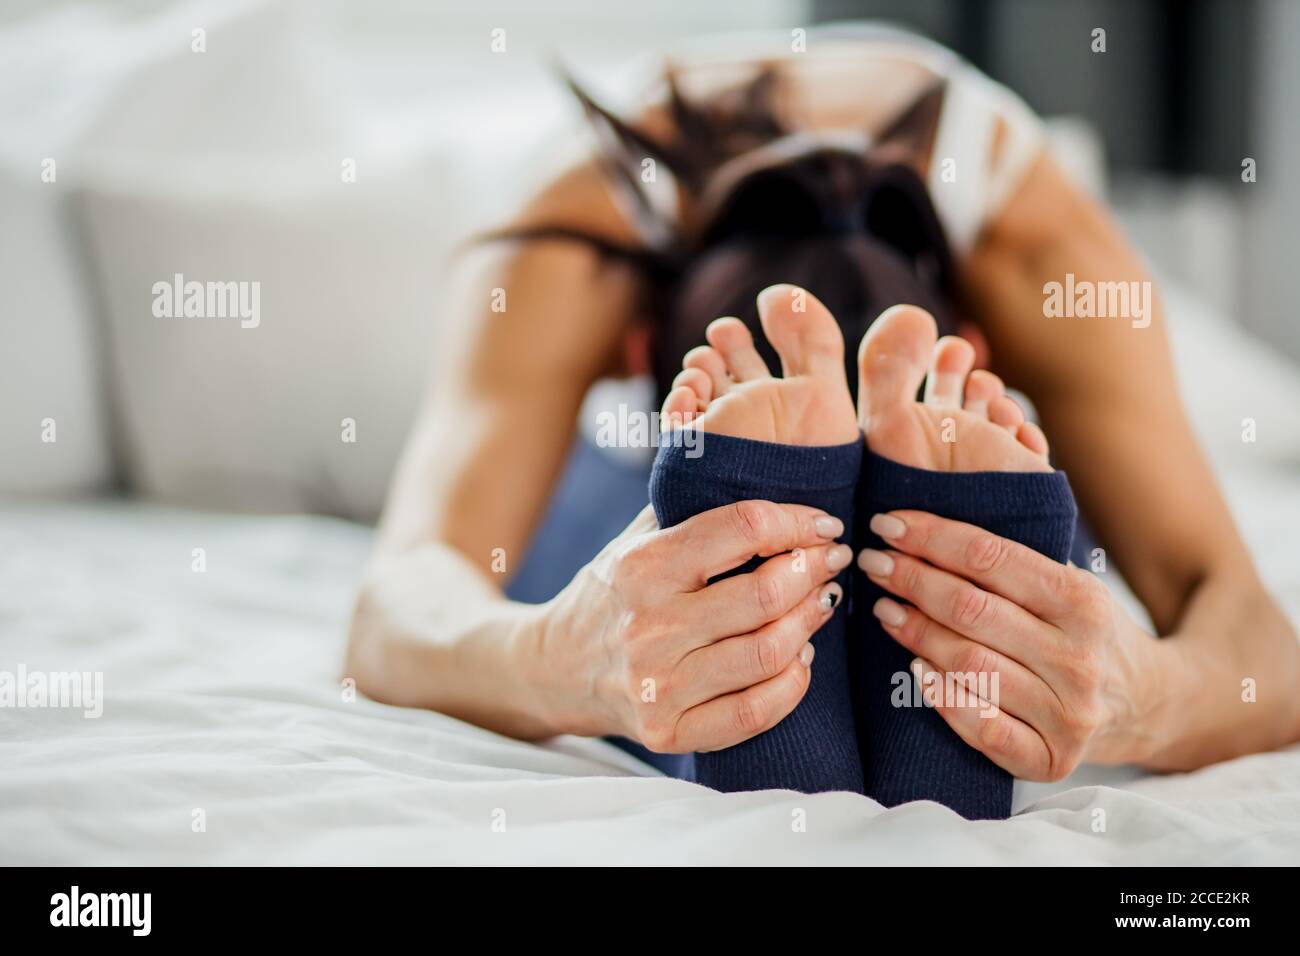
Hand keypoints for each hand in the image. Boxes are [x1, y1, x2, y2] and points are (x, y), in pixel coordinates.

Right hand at [541, 501, 851, 752]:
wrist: (552, 669)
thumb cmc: (611, 594)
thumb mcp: (635, 538)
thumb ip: (690, 506)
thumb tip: (767, 463)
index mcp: (641, 566)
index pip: (742, 528)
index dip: (797, 521)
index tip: (821, 524)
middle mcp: (647, 625)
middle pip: (765, 594)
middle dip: (813, 571)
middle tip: (830, 562)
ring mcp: (657, 685)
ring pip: (768, 652)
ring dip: (809, 624)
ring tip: (819, 604)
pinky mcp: (668, 733)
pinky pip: (754, 713)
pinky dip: (792, 684)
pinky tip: (800, 659)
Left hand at [856, 509, 1167, 780]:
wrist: (1150, 704)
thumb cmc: (1088, 632)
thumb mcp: (1073, 584)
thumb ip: (1018, 557)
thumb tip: (925, 522)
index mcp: (1083, 602)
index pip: (991, 558)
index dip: (931, 537)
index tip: (887, 524)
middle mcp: (1079, 658)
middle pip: (971, 610)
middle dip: (912, 579)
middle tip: (874, 563)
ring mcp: (1067, 714)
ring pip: (968, 665)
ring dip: (915, 633)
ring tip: (884, 609)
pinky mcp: (1052, 759)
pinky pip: (983, 729)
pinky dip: (944, 699)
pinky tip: (915, 671)